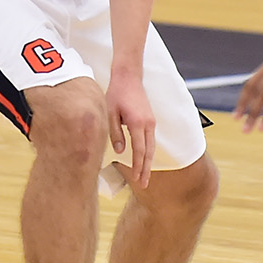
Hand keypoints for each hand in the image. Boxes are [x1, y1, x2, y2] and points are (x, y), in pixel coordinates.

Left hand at [107, 72, 156, 189]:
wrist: (128, 77)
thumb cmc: (116, 94)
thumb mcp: (110, 113)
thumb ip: (115, 133)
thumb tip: (119, 151)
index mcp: (137, 123)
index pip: (139, 150)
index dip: (138, 166)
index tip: (136, 179)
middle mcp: (148, 124)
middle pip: (148, 152)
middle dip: (145, 169)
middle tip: (143, 184)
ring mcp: (151, 122)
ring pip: (151, 147)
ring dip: (148, 162)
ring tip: (144, 176)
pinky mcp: (150, 120)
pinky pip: (150, 140)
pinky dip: (148, 152)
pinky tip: (144, 159)